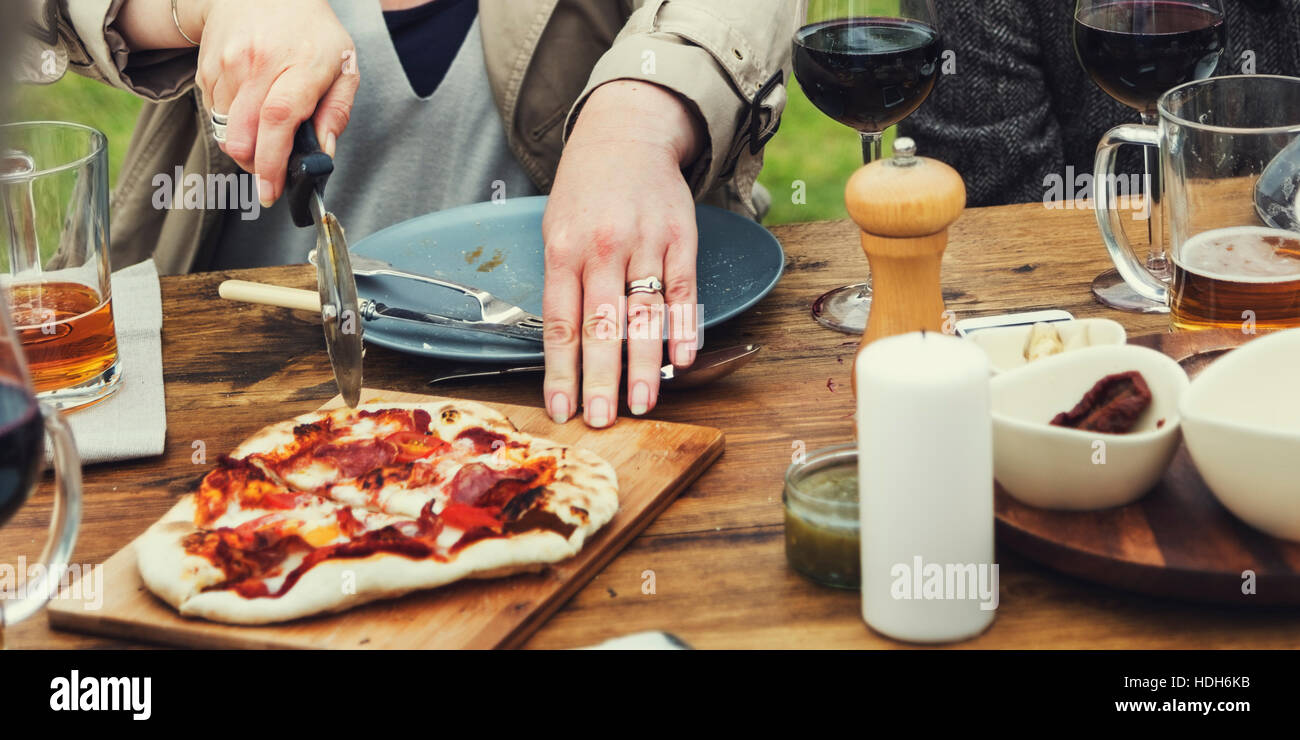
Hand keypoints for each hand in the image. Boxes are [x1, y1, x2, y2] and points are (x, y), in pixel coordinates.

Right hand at [189, 0, 357, 205]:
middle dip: (256, 167)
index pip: (278, 120)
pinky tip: (250, 108)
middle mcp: (257, 64)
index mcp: (300, 65)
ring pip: (226, 133)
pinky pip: (214, 116)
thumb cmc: (311, 31)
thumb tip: (324, 153)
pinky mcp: (206, 69)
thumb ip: (337, 112)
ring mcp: (226, 65)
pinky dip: (232, 126)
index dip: (272, 162)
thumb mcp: (343, 65)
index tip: (272, 190)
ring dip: (245, 148)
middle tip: (272, 172)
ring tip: (266, 134)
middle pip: (243, 136)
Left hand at [541, 81, 704, 427]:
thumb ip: (563, 283)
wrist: (627, 132)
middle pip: (603, 326)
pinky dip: (684, 330)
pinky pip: (683, 292)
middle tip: (603, 420)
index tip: (562, 408)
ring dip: (643, 366)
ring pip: (645, 315)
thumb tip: (568, 348)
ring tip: (641, 404)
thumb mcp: (555, 228)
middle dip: (601, 379)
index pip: (561, 323)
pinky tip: (682, 362)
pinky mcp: (681, 238)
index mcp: (564, 249)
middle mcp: (604, 248)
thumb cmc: (586, 190)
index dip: (561, 371)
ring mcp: (646, 243)